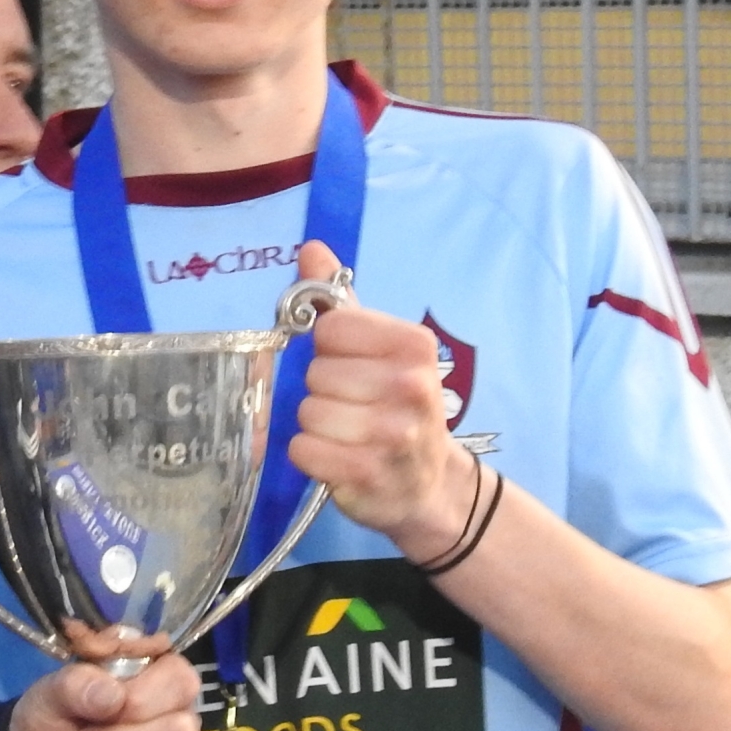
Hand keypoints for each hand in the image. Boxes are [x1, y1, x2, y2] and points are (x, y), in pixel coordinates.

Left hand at [292, 239, 478, 557]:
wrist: (426, 482)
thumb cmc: (393, 406)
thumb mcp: (377, 348)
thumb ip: (342, 300)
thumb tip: (311, 248)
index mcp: (414, 345)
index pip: (330, 328)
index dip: (325, 349)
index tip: (347, 364)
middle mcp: (412, 385)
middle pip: (315, 374)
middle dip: (320, 391)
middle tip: (349, 406)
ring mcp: (394, 433)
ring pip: (307, 413)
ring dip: (315, 425)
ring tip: (344, 433)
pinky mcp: (370, 474)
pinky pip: (304, 450)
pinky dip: (310, 455)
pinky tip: (335, 458)